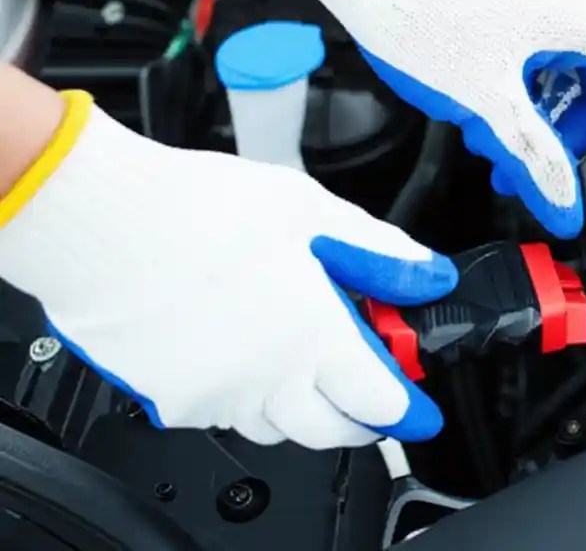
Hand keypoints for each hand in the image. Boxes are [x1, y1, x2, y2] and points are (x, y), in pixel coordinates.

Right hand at [0, 93, 455, 448]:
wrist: (98, 220)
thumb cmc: (196, 210)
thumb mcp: (311, 213)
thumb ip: (379, 252)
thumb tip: (429, 274)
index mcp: (314, 336)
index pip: (381, 401)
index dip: (409, 407)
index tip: (418, 407)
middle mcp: (269, 380)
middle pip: (333, 432)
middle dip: (362, 418)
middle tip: (371, 393)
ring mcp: (217, 397)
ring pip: (278, 428)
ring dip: (302, 407)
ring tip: (303, 359)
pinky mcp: (172, 401)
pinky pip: (224, 416)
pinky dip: (245, 396)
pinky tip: (242, 351)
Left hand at [280, 0, 585, 238]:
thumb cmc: (420, 12)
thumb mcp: (487, 107)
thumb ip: (535, 164)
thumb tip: (565, 208)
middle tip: (572, 179)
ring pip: (576, 71)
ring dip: (554, 119)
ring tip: (514, 159)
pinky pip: (549, 53)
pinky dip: (534, 93)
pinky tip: (499, 125)